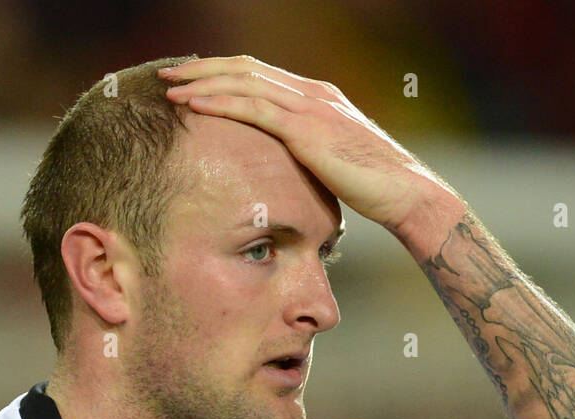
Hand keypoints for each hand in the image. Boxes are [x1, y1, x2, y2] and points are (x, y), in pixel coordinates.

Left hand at [159, 56, 453, 233]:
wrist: (405, 193)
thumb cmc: (374, 187)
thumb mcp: (333, 163)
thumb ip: (307, 155)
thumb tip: (284, 171)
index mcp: (317, 97)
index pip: (260, 75)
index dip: (222, 74)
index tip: (192, 81)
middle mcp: (312, 93)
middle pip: (245, 69)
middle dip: (203, 70)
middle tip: (169, 76)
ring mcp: (310, 107)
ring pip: (244, 83)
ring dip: (202, 83)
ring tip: (170, 88)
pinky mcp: (307, 130)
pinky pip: (253, 109)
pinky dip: (219, 103)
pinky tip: (193, 106)